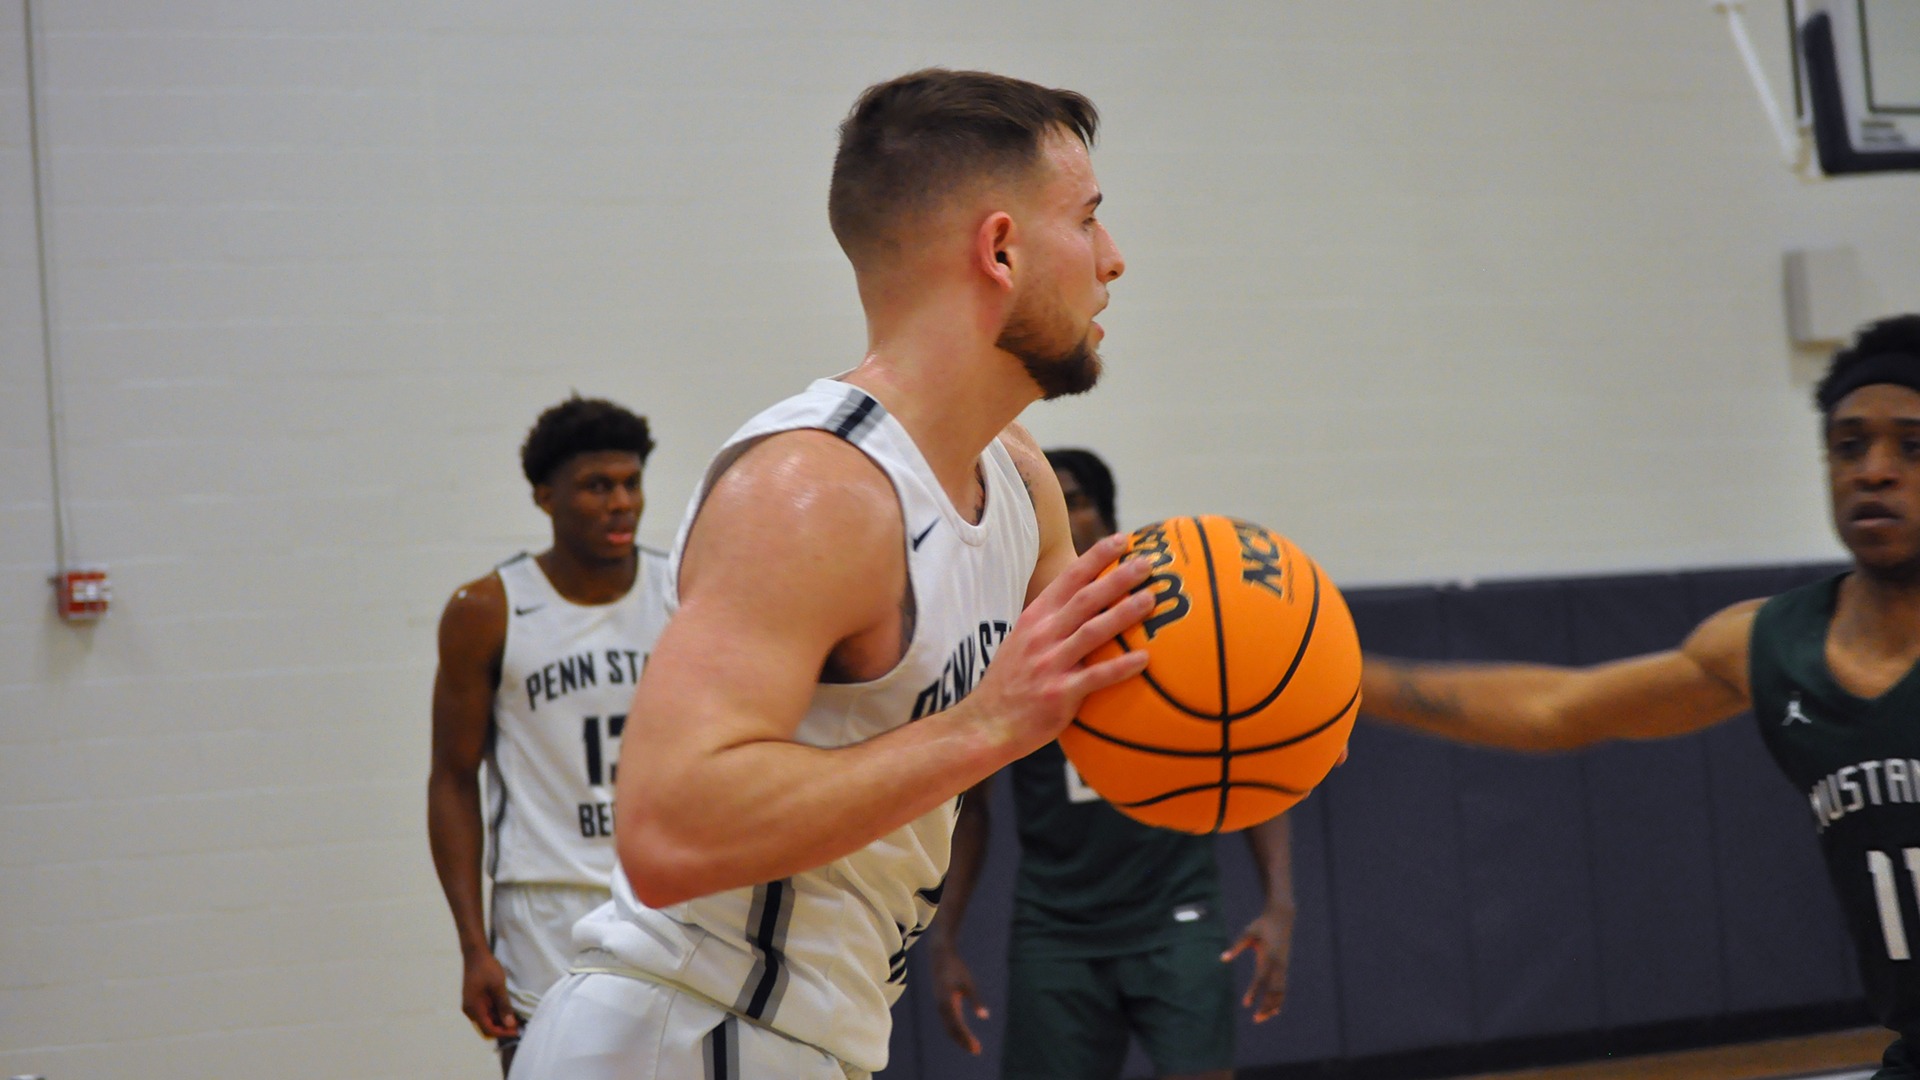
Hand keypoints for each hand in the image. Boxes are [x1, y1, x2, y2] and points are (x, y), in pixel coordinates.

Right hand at [462, 949, 521, 1039]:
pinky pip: (485, 1013)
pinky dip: (496, 1014)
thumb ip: (503, 1006)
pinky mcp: (474, 1001)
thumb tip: (510, 1024)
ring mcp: (471, 1006)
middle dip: (501, 1029)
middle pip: (486, 1027)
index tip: (517, 1031)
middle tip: (518, 1025)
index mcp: (473, 1008)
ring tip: (515, 1019)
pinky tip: (507, 1010)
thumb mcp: (498, 987)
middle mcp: (470, 1011)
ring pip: (486, 1020)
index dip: (503, 1032)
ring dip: (499, 1022)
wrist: (475, 954)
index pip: (488, 1029)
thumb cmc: (487, 969)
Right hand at [930, 941, 988, 1053]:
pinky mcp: (940, 1002)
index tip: (977, 1049)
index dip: (967, 1039)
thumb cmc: (957, 968)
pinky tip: (963, 1032)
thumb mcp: (969, 983)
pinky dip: (954, 1030)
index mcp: (947, 1003)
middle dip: (963, 1042)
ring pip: (948, 1027)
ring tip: (972, 1045)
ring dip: (959, 1037)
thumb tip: (984, 1016)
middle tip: (977, 1051)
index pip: (958, 1027)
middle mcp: (941, 1007)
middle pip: (952, 1031)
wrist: (940, 956)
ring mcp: (939, 1005)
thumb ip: (976, 1000)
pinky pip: (947, 1021)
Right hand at [967, 534, 1153, 755]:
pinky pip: (1096, 676)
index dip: (1095, 558)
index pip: (1068, 579)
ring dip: (1123, 614)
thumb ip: (1051, 624)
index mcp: (1035, 619)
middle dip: (1117, 578)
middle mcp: (1042, 635)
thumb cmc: (1011, 683)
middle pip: (1085, 599)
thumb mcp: (1023, 643)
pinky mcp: (1059, 693)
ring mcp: (1050, 663)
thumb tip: (1085, 607)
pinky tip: (1145, 659)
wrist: (986, 723)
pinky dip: (1120, 667)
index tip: (1121, 540)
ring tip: (1151, 600)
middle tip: (1147, 564)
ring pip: (1093, 632)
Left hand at [1222, 908, 1293, 1022]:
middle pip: (1273, 990)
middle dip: (1265, 1006)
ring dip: (1273, 1006)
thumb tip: (1222, 958)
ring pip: (1280, 991)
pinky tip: (1274, 1010)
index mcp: (1268, 956)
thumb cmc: (1262, 925)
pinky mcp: (1285, 967)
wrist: (1281, 917)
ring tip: (1262, 1018)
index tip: (1245, 1004)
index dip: (1253, 992)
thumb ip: (1236, 946)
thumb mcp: (1247, 933)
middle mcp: (1278, 964)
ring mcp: (1283, 966)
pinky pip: (1283, 987)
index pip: (1260, 979)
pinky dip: (1279, 999)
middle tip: (1255, 1019)